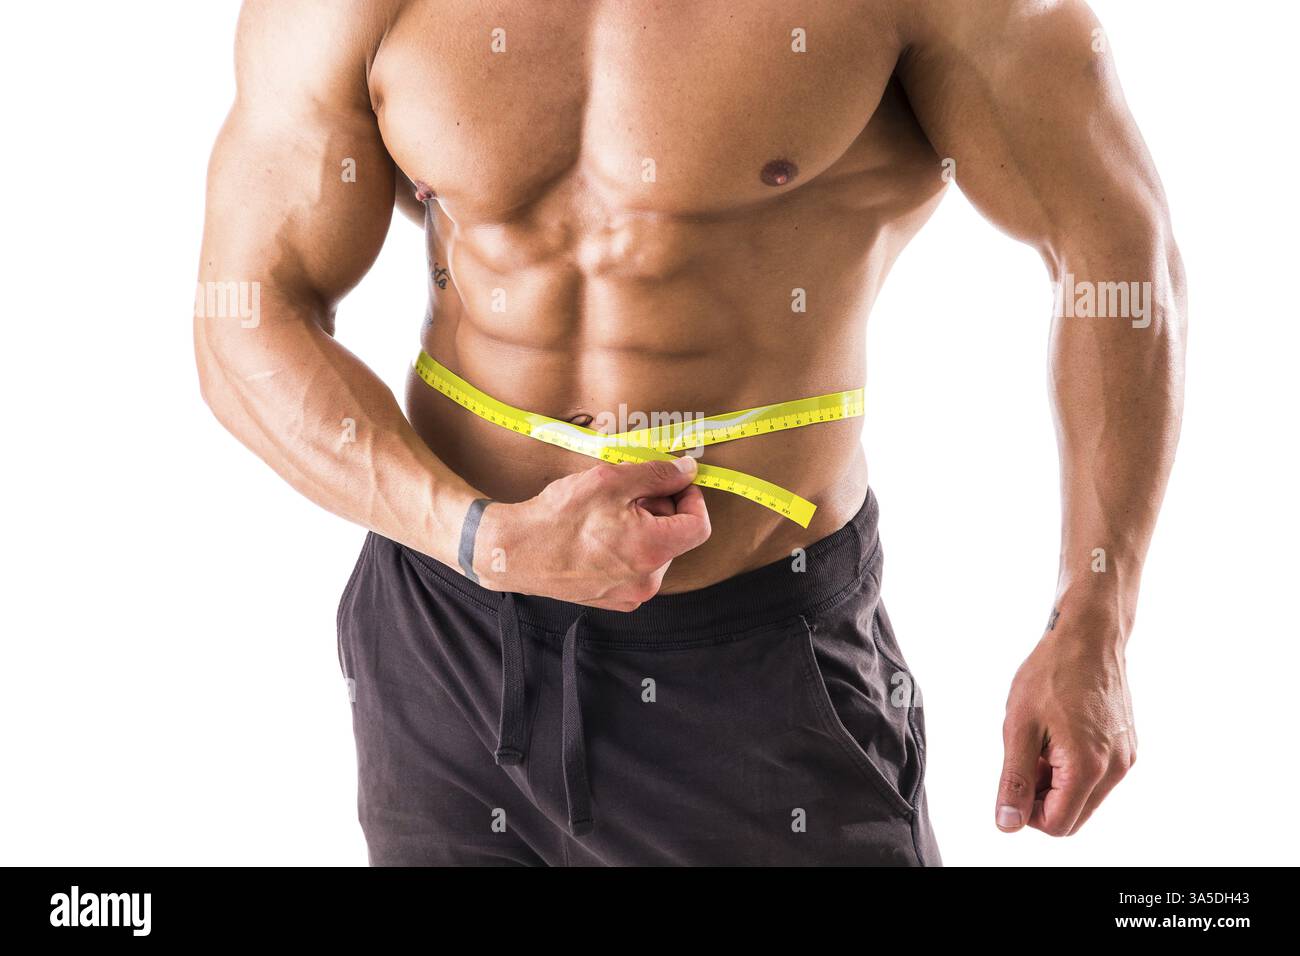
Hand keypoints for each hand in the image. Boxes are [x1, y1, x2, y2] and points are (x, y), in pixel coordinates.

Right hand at [474, 456, 710, 609]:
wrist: (517, 552)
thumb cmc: (560, 517)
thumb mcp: (611, 480)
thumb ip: (657, 474)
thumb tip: (687, 471)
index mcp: (653, 550)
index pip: (700, 525)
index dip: (692, 498)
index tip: (674, 483)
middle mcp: (648, 580)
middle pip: (676, 537)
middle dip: (660, 509)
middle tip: (624, 494)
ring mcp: (631, 595)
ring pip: (656, 551)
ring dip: (643, 528)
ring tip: (606, 516)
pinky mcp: (615, 601)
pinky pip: (637, 568)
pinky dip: (628, 548)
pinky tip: (599, 537)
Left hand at [996, 610, 1137, 835]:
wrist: (1087, 636)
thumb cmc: (1051, 673)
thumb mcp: (1019, 727)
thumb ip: (1014, 780)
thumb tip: (1008, 823)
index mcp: (1088, 767)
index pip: (1057, 824)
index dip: (1026, 811)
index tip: (1013, 779)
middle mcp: (1115, 770)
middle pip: (1073, 816)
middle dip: (1042, 798)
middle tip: (1024, 757)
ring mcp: (1125, 758)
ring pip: (1084, 797)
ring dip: (1055, 782)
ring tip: (1040, 741)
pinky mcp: (1126, 747)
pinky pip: (1096, 776)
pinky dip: (1072, 767)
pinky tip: (1057, 734)